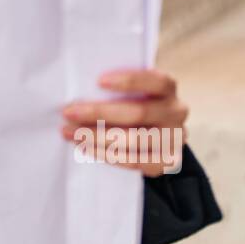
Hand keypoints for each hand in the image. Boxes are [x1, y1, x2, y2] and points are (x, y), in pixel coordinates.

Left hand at [60, 68, 187, 176]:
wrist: (155, 136)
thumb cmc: (134, 103)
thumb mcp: (133, 90)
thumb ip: (116, 86)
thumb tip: (81, 86)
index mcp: (168, 88)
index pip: (156, 81)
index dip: (129, 80)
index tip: (98, 81)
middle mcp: (176, 112)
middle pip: (139, 113)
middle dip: (99, 112)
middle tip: (68, 112)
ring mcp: (174, 139)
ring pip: (134, 140)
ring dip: (96, 137)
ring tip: (70, 133)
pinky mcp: (166, 162)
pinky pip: (134, 161)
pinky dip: (107, 155)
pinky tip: (86, 148)